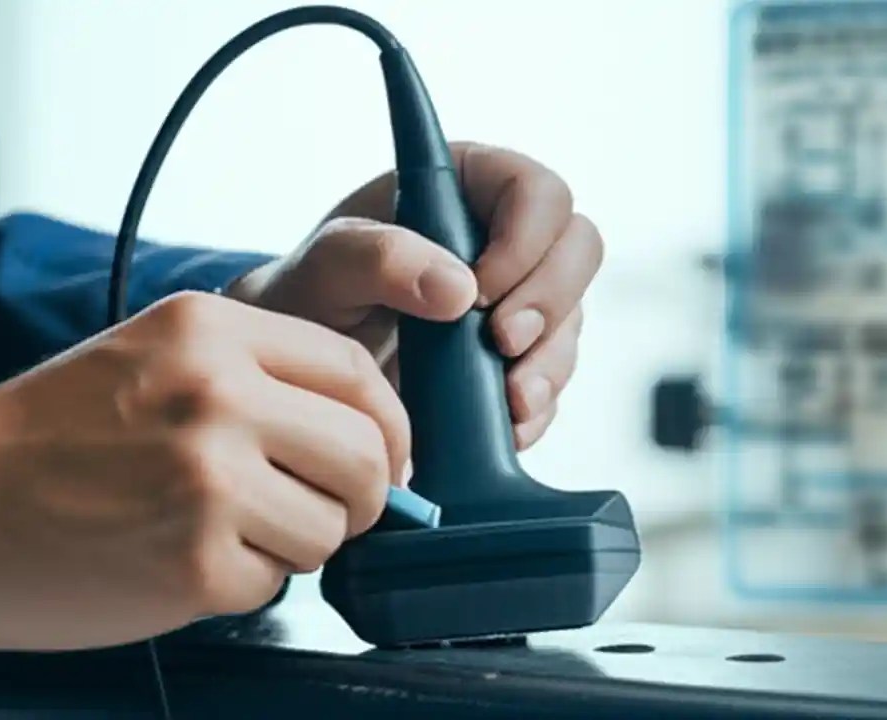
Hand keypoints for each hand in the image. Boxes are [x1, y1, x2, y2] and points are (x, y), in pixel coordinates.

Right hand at [0, 292, 406, 650]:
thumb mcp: (157, 358)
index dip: (390, 425)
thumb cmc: (52, 436)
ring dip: (298, 543)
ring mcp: (207, 478)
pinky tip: (184, 560)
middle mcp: (217, 394)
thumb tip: (370, 436)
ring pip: (332, 526)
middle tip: (332, 510)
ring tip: (230, 531)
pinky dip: (243, 582)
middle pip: (366, 452)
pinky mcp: (194, 559)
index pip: (355, 371)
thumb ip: (263, 381)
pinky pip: (275, 581)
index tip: (386, 459)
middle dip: (366, 496)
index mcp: (212, 330)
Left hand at [227, 142, 602, 449]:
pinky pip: (556, 380)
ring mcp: (521, 300)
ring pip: (574, 319)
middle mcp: (508, 237)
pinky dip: (536, 406)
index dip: (528, 239)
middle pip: (580, 249)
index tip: (481, 291)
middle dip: (551, 301)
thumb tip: (457, 289)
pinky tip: (503, 423)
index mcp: (469, 187)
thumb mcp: (324, 268)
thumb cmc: (311, 298)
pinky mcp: (521, 360)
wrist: (305, 373)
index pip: (539, 191)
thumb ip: (377, 257)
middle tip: (502, 343)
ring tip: (506, 398)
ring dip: (549, 363)